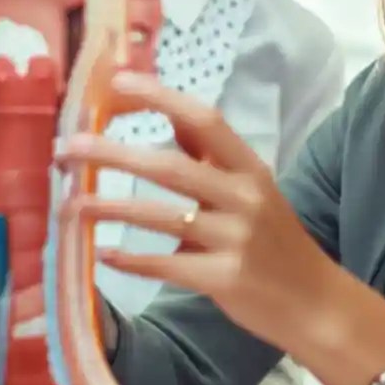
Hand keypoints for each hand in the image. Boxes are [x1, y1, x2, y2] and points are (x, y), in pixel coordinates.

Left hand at [60, 72, 384, 384]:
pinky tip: (101, 254)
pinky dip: (130, 259)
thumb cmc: (276, 243)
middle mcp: (245, 198)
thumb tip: (172, 116)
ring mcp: (236, 239)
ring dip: (110, 208)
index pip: (206, 120)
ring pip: (162, 216)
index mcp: (251, 170)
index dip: (161, 97)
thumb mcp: (253, 191)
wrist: (315, 303)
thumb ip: (212, 158)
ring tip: (70, 205)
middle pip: (172, 166)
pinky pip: (166, 265)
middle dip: (114, 154)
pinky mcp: (224, 279)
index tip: (117, 81)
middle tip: (69, 146)